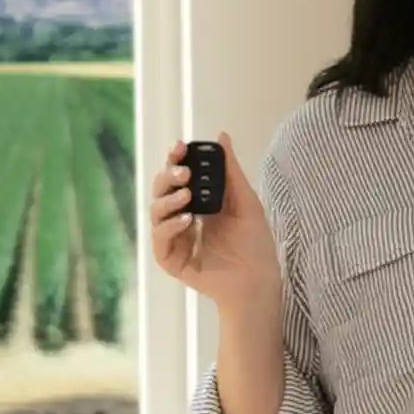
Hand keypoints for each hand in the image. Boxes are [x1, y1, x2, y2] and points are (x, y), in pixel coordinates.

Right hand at [149, 132, 281, 311]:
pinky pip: (160, 240)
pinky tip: (186, 220)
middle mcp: (181, 218)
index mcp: (197, 202)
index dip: (174, 160)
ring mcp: (174, 239)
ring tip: (187, 196)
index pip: (178, 176)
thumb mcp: (245, 200)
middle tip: (183, 173)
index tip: (179, 146)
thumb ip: (230, 170)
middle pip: (162, 191)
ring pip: (156, 213)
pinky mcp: (171, 260)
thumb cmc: (254, 241)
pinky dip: (170, 227)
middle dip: (168, 177)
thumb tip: (222, 135)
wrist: (258, 278)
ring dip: (169, 201)